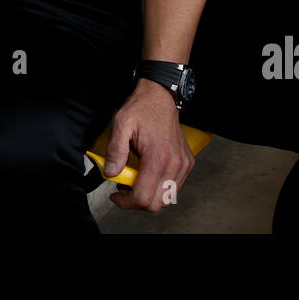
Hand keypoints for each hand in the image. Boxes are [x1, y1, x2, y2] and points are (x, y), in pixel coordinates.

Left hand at [103, 78, 194, 211]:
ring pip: (166, 199)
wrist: (161, 96)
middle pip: (156, 204)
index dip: (126, 202)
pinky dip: (160, 188)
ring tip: (135, 180)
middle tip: (124, 188)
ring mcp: (183, 164)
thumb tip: (111, 173)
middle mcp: (175, 163)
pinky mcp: (187, 163)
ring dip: (149, 196)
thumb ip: (115, 150)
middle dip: (137, 201)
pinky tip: (148, 175)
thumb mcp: (121, 124)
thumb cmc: (142, 108)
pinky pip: (174, 188)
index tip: (116, 195)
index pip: (144, 196)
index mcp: (158, 156)